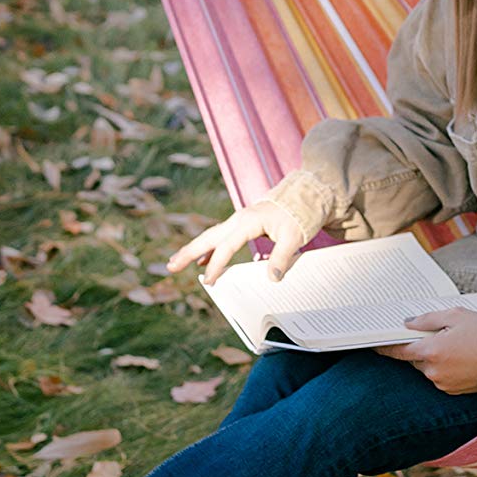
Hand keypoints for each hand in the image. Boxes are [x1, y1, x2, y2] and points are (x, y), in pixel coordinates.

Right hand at [166, 197, 311, 283]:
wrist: (305, 195)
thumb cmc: (300, 214)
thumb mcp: (294, 237)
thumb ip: (281, 257)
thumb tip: (272, 278)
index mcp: (247, 222)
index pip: (226, 247)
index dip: (216, 265)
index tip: (208, 281)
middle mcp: (238, 219)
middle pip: (208, 237)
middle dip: (188, 252)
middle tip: (171, 267)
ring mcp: (239, 220)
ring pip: (211, 236)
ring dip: (193, 250)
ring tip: (175, 263)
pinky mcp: (243, 224)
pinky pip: (221, 237)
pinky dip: (209, 248)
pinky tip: (202, 260)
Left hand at [375, 306, 476, 395]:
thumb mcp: (455, 315)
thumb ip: (427, 320)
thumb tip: (407, 324)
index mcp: (431, 351)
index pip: (398, 351)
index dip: (384, 347)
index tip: (373, 344)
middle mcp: (434, 371)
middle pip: (414, 359)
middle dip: (420, 347)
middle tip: (435, 335)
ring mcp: (444, 383)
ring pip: (428, 369)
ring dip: (434, 358)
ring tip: (455, 345)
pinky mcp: (454, 391)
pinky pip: (441, 378)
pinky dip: (445, 368)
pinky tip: (460, 357)